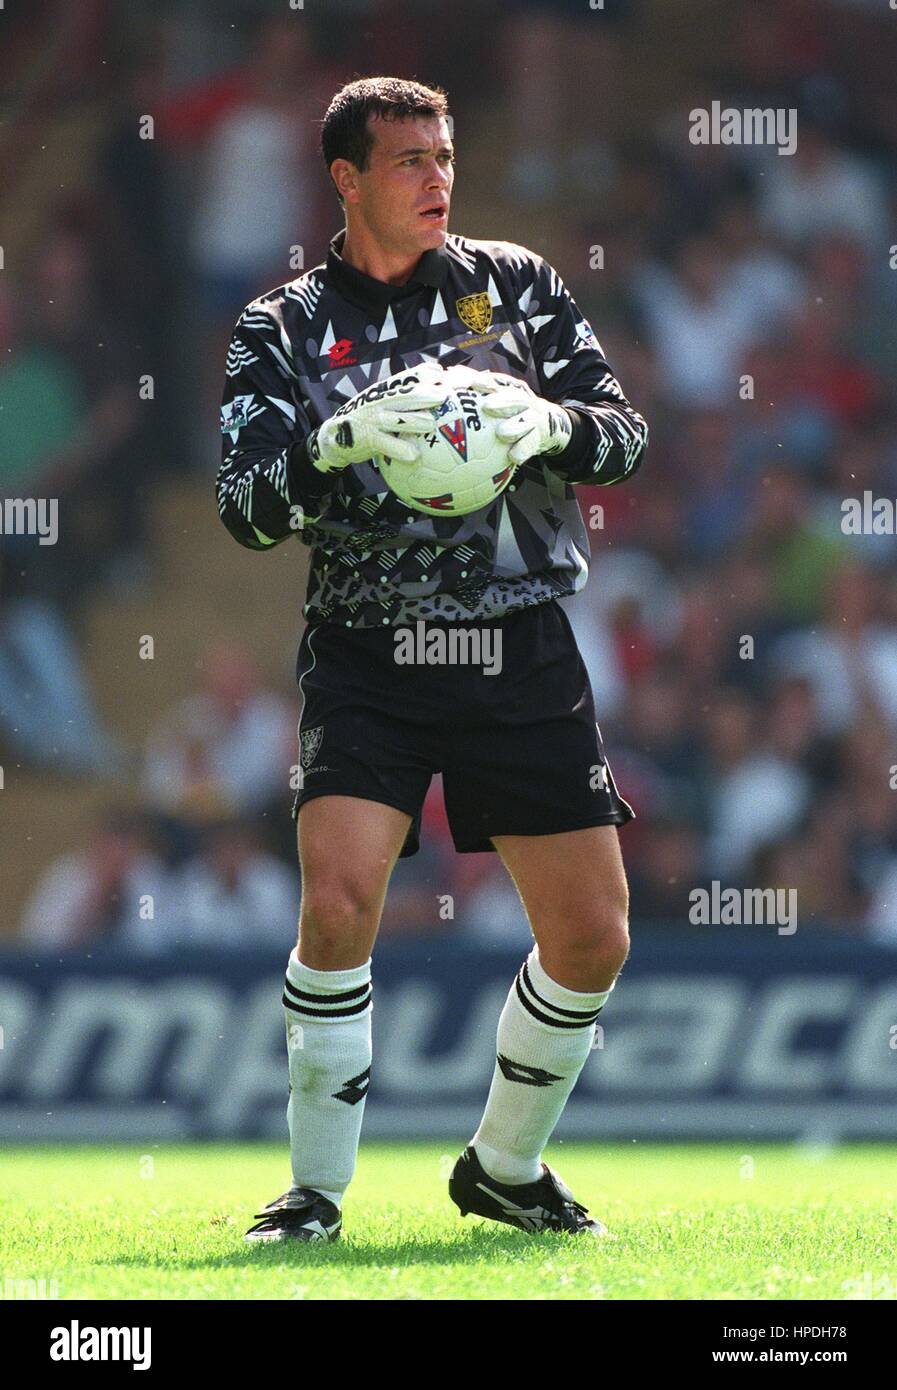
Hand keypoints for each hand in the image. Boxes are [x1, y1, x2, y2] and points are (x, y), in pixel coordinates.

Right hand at [307, 376, 447, 473]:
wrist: (334, 436)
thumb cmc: (368, 419)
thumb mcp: (381, 403)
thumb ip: (402, 397)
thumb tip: (432, 389)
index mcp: (384, 391)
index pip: (405, 378)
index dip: (422, 374)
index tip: (440, 372)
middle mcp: (379, 402)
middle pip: (404, 396)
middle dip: (424, 394)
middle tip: (444, 395)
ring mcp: (373, 420)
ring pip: (398, 419)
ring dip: (415, 421)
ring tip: (431, 423)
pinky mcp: (369, 439)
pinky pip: (388, 445)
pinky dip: (401, 450)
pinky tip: (414, 455)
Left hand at [480, 379, 572, 465]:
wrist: (544, 424)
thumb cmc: (510, 410)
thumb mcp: (497, 395)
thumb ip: (475, 388)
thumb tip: (448, 375)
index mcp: (509, 388)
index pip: (497, 381)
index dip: (486, 381)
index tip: (473, 383)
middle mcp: (523, 400)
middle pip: (514, 397)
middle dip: (502, 400)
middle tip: (487, 406)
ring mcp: (532, 417)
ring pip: (526, 420)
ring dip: (515, 426)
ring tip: (502, 433)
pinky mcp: (538, 436)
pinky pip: (531, 443)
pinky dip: (523, 449)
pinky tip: (514, 456)